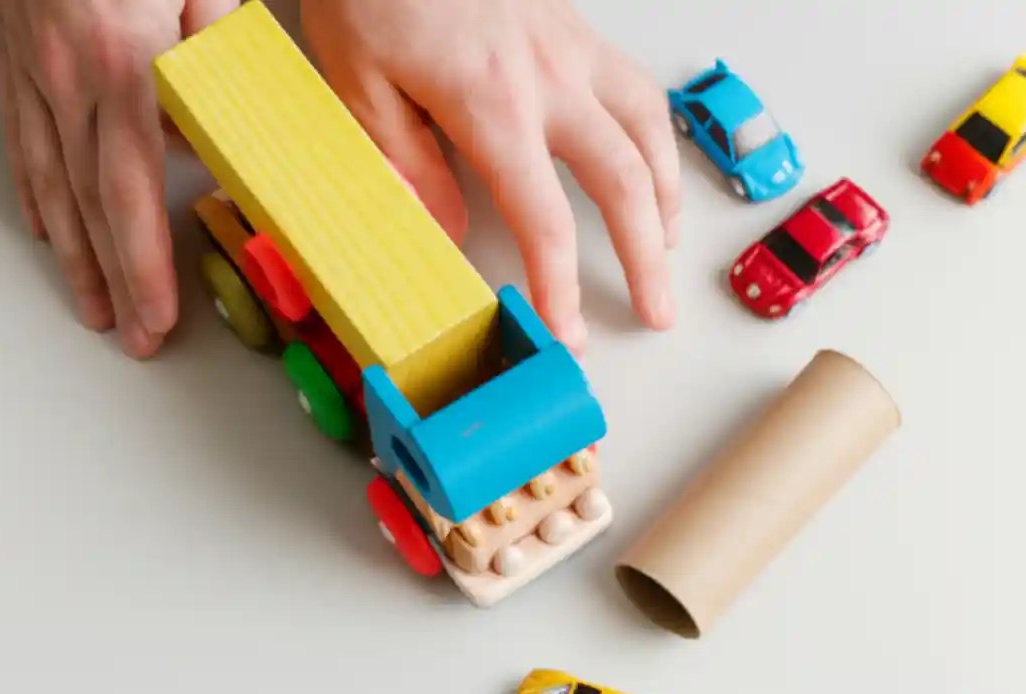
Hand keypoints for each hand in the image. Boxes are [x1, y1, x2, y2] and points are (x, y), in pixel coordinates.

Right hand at [0, 0, 237, 357]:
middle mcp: (70, 78)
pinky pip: (22, 137)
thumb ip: (224, 45)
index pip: (130, 191)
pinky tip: (45, 226)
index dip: (142, 264)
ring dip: (72, 253)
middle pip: (88, 202)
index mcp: (124, 65)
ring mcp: (35, 69)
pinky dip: (36, 191)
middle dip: (112, 278)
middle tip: (130, 334)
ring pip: (49, 181)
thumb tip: (247, 104)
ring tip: (89, 304)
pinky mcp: (19, 56)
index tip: (156, 316)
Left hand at [301, 0, 679, 352]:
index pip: (543, 217)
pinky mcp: (575, 27)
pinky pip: (638, 87)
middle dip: (646, 256)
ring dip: (666, 197)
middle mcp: (549, 79)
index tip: (571, 331)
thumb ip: (405, 164)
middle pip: (623, 181)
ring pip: (650, 130)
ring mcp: (571, 49)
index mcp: (492, 104)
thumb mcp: (358, 83)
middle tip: (657, 309)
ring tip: (666, 246)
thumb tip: (446, 231)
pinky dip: (657, 134)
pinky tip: (649, 156)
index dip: (561, 284)